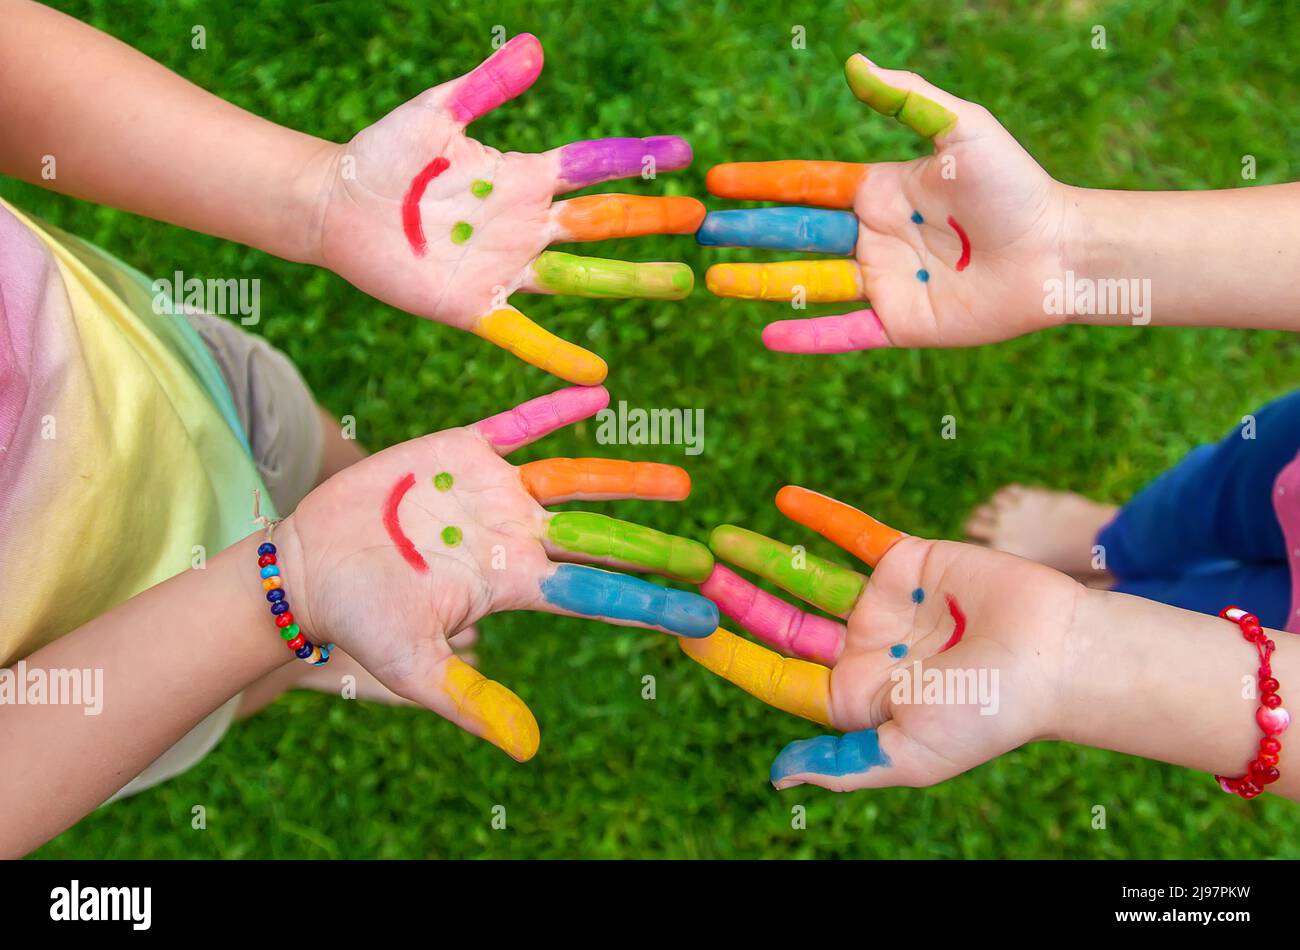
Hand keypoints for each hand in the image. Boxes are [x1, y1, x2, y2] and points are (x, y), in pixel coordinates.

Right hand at [279, 386, 717, 761]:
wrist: (311, 566)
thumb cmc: (360, 620)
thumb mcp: (414, 667)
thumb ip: (470, 701)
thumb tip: (528, 750)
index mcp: (513, 583)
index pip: (595, 594)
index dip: (649, 604)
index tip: (702, 617)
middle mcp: (516, 537)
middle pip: (600, 538)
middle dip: (654, 547)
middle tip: (709, 556)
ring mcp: (494, 492)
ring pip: (573, 479)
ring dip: (625, 477)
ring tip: (682, 481)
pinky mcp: (463, 451)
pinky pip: (520, 425)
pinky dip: (555, 410)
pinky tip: (599, 394)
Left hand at [310, 33, 703, 384]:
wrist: (337, 205)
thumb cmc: (384, 156)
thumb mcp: (437, 114)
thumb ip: (487, 87)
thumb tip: (535, 47)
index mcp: (521, 178)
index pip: (592, 167)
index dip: (636, 158)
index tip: (684, 153)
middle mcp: (524, 226)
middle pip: (602, 223)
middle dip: (652, 220)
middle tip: (701, 219)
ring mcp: (505, 268)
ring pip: (581, 277)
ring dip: (631, 280)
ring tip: (680, 280)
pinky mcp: (475, 306)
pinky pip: (524, 334)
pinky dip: (556, 354)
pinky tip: (595, 372)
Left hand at [680, 486, 1080, 790]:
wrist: (1061, 658)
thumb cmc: (990, 716)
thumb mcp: (910, 753)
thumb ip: (844, 764)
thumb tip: (777, 779)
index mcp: (859, 698)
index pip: (778, 674)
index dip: (731, 653)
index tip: (685, 628)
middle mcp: (865, 649)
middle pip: (783, 621)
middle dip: (737, 599)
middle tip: (690, 572)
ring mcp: (887, 604)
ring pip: (809, 574)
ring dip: (765, 556)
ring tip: (718, 536)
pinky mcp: (913, 561)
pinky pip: (857, 533)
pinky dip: (822, 515)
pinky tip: (783, 499)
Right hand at [698, 53, 1070, 351]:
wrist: (1057, 251)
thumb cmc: (1016, 186)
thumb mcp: (961, 131)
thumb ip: (906, 101)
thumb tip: (854, 63)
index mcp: (883, 191)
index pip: (807, 186)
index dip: (763, 183)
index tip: (720, 179)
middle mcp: (875, 238)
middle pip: (795, 234)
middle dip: (747, 231)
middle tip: (698, 230)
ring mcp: (885, 284)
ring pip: (809, 284)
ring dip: (760, 283)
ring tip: (715, 280)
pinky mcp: (900, 325)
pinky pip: (843, 332)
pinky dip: (807, 336)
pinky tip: (767, 336)